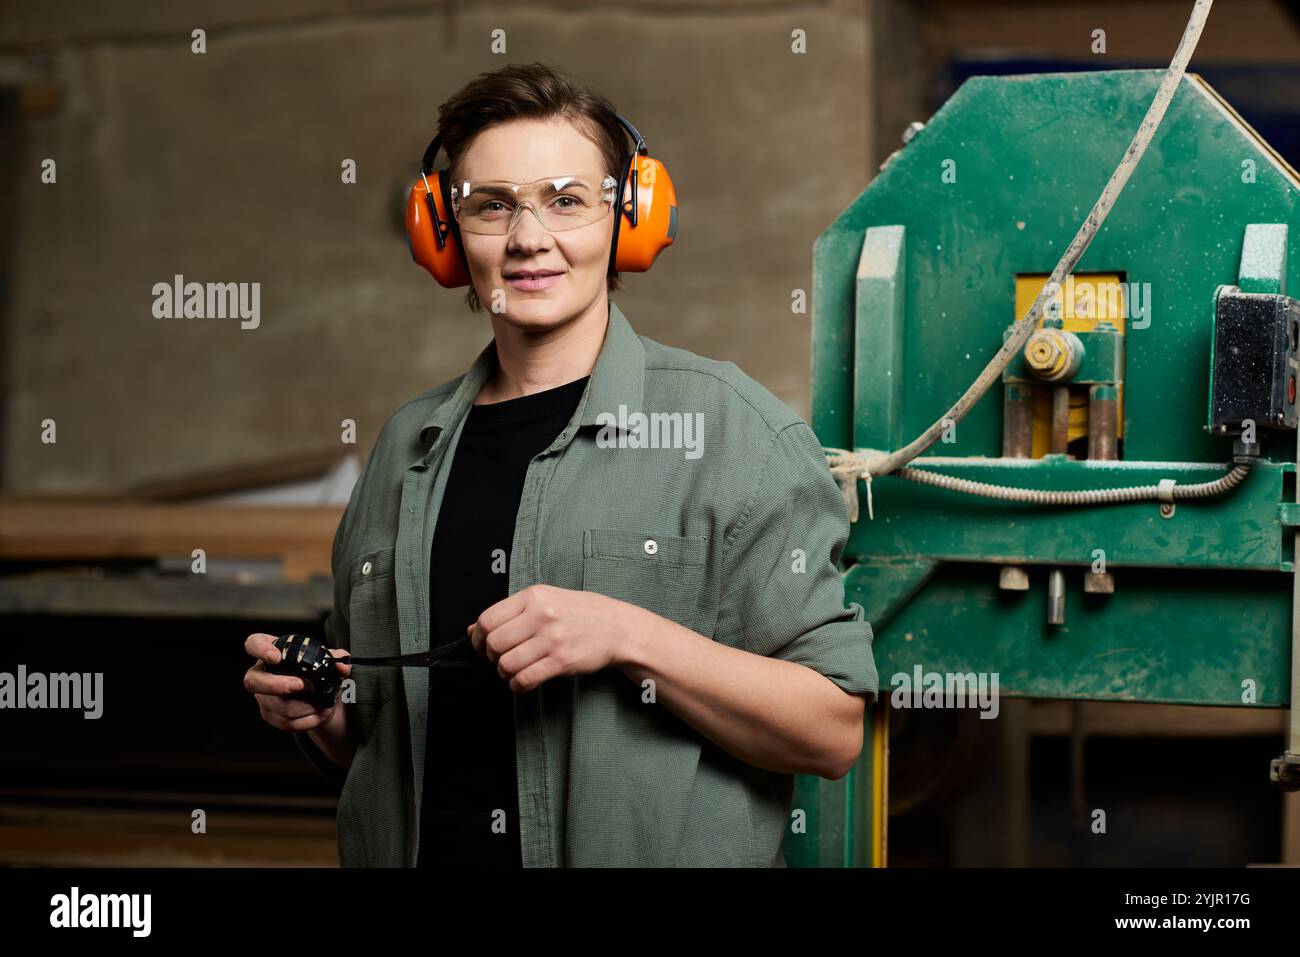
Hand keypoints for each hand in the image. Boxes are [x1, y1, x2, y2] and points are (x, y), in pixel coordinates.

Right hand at [243, 632, 350, 731]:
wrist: (322, 696)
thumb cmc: (318, 671)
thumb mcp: (330, 661)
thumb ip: (338, 659)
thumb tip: (342, 667)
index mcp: (273, 651)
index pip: (254, 643)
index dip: (260, 649)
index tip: (276, 657)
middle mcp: (262, 673)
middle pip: (252, 681)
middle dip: (275, 685)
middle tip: (299, 686)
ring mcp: (263, 696)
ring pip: (273, 705)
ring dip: (301, 707)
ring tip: (320, 705)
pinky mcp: (270, 714)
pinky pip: (283, 721)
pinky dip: (304, 721)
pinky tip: (317, 715)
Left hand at [468, 583, 645, 693]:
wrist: (618, 627)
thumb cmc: (581, 613)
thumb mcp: (547, 600)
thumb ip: (512, 611)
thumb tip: (473, 629)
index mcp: (534, 596)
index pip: (489, 619)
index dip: (478, 638)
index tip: (482, 646)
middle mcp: (542, 615)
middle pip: (494, 643)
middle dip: (490, 657)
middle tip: (499, 660)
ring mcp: (552, 639)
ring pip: (507, 664)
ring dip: (504, 673)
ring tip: (512, 672)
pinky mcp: (562, 661)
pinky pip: (525, 679)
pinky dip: (517, 685)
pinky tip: (522, 682)